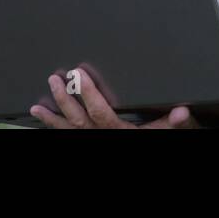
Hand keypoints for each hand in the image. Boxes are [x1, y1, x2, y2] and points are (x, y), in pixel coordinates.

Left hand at [30, 69, 198, 128]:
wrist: (157, 143)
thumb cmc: (162, 133)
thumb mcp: (173, 129)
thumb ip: (174, 121)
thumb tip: (181, 112)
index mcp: (121, 131)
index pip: (101, 112)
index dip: (88, 94)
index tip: (79, 75)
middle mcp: (105, 137)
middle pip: (79, 121)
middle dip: (65, 100)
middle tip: (55, 79)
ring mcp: (96, 139)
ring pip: (70, 131)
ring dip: (53, 119)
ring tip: (37, 106)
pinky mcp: (93, 139)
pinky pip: (70, 136)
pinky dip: (56, 129)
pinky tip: (45, 120)